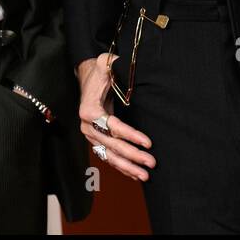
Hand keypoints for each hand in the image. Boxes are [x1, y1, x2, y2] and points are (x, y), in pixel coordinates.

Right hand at [76, 54, 155, 180]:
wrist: (88, 78)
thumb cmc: (100, 71)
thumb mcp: (106, 64)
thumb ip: (116, 66)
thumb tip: (128, 67)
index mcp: (89, 109)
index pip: (112, 126)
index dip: (130, 135)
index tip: (148, 142)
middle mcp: (87, 126)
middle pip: (112, 145)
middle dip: (132, 155)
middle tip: (151, 163)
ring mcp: (90, 135)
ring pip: (109, 155)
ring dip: (128, 166)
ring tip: (145, 175)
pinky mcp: (95, 140)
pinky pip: (108, 156)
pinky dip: (121, 166)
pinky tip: (134, 173)